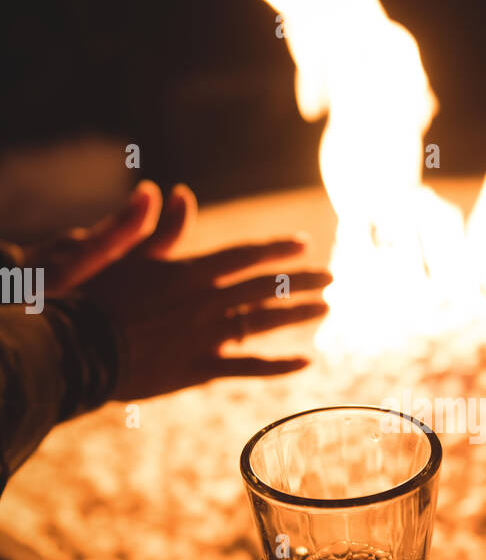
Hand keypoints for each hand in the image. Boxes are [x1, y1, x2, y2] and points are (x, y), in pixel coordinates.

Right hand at [22, 181, 330, 398]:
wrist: (78, 347)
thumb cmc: (95, 297)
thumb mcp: (126, 254)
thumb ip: (160, 227)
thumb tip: (177, 191)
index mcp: (189, 271)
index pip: (245, 255)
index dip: (276, 248)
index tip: (304, 243)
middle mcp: (204, 301)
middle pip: (265, 287)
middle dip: (302, 281)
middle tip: (332, 278)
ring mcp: (205, 336)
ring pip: (264, 323)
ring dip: (299, 315)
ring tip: (327, 310)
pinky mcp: (199, 368)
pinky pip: (248, 367)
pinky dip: (279, 365)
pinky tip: (306, 362)